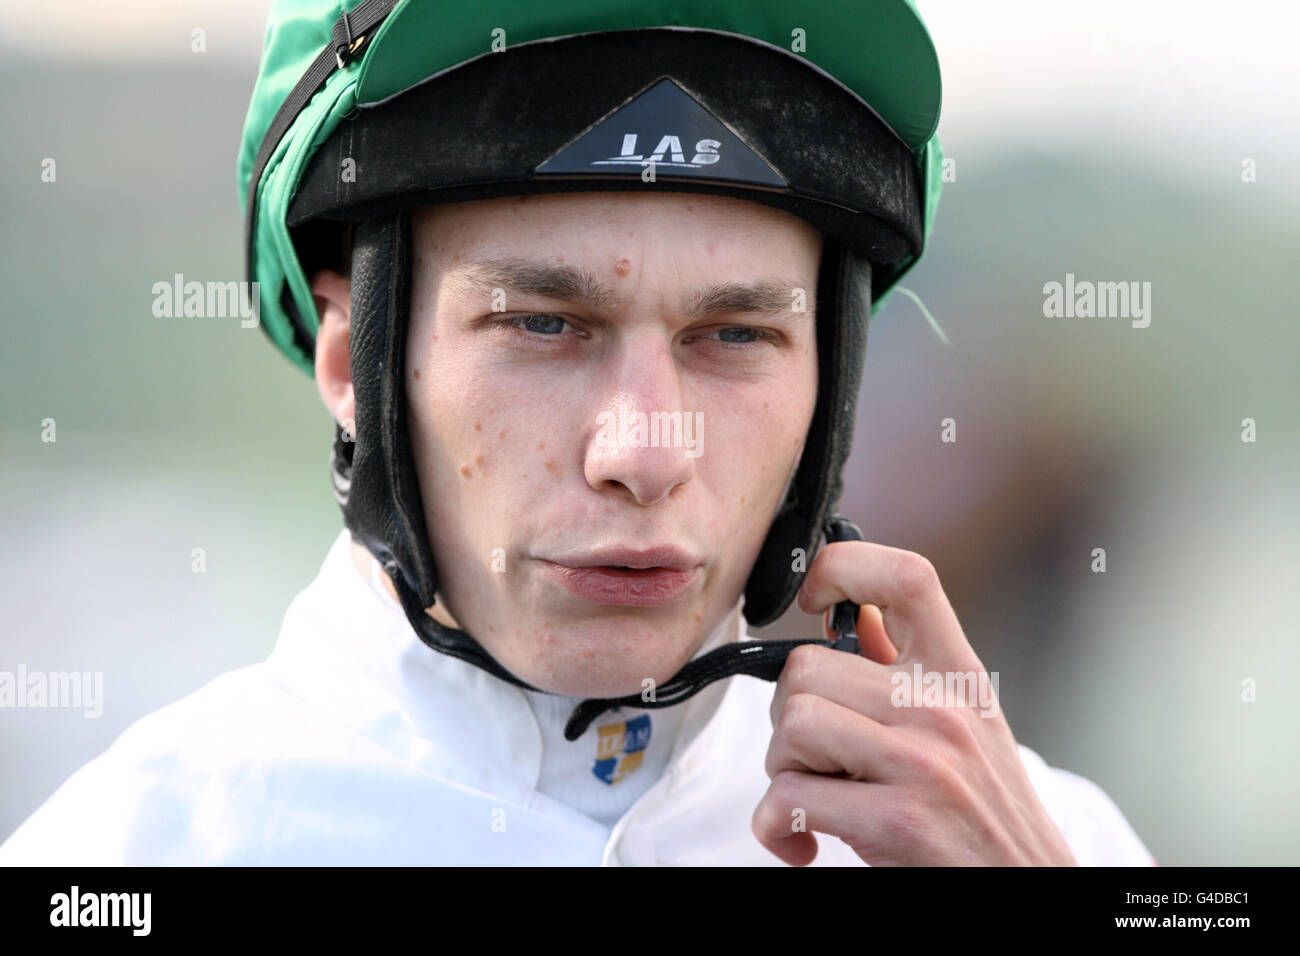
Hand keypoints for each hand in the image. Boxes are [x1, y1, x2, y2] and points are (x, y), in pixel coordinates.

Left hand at [752, 541, 1077, 865]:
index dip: (842, 565)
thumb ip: (909, 673)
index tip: (812, 600)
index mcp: (958, 676)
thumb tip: (844, 616)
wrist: (1027, 889)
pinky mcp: (899, 821)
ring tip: (816, 796)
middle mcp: (944, 709)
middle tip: (814, 758)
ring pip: (792, 724)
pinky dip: (776, 828)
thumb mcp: (966, 726)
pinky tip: (805, 842)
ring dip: (782, 770)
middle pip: (806, 666)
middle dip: (787, 718)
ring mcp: (924, 763)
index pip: (906, 575)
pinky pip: (788, 798)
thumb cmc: (980, 814)